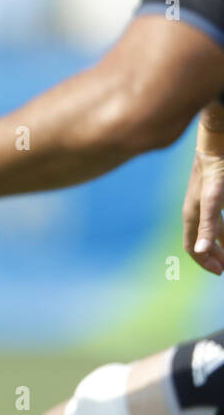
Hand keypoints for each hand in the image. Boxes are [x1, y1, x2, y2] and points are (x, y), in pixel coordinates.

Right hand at [183, 149, 223, 274]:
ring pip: (211, 230)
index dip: (205, 261)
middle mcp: (197, 210)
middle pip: (202, 241)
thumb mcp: (214, 199)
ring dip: (220, 244)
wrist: (218, 141)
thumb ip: (208, 225)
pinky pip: (216, 217)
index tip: (221, 272)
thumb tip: (200, 250)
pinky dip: (222, 230)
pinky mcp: (214, 194)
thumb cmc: (217, 169)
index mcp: (193, 214)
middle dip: (214, 256)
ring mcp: (205, 201)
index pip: (193, 247)